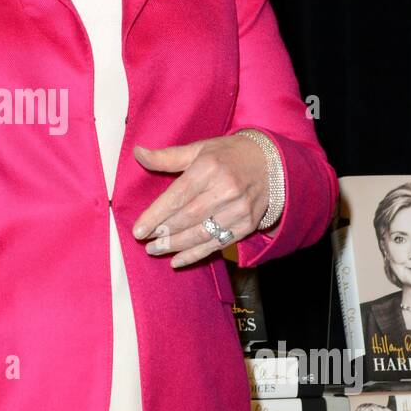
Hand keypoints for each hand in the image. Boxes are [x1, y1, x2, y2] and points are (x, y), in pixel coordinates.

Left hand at [130, 134, 269, 266]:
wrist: (273, 163)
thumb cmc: (230, 154)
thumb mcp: (199, 149)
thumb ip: (168, 156)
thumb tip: (138, 153)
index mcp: (209, 168)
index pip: (177, 196)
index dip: (156, 215)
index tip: (138, 230)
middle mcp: (225, 189)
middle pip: (188, 217)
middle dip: (164, 232)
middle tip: (145, 242)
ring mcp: (239, 209)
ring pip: (202, 233)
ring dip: (176, 245)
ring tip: (156, 250)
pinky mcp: (247, 224)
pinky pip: (218, 243)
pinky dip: (196, 254)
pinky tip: (178, 260)